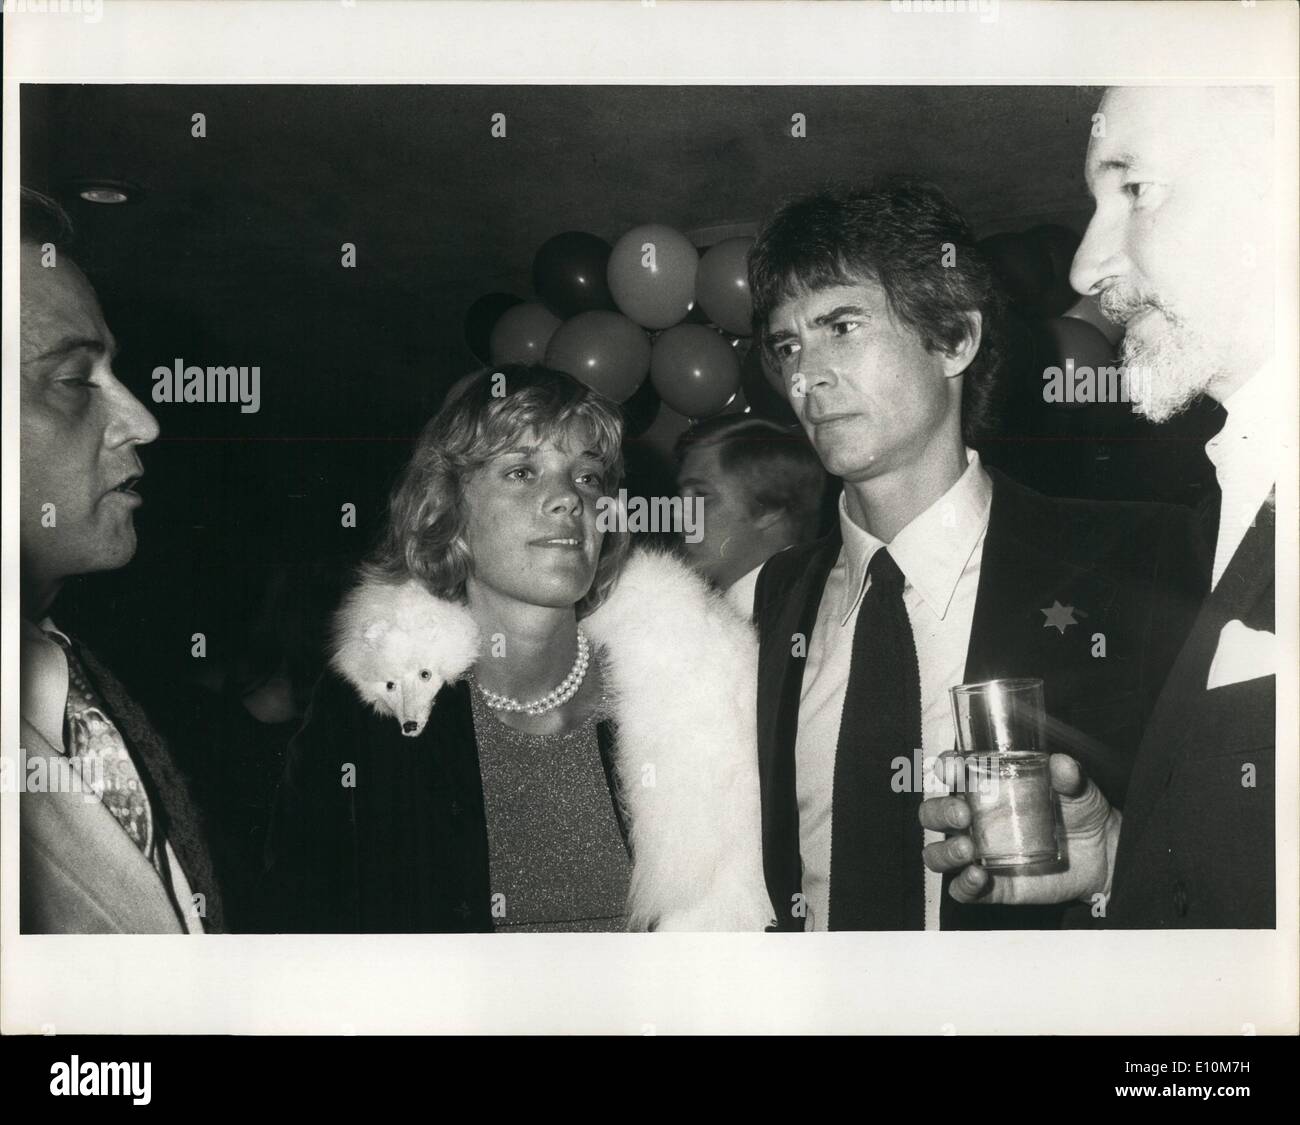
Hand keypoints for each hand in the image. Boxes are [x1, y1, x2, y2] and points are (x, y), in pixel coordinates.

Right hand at [919, 753, 1119, 906]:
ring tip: (967, 849)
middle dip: (938, 811)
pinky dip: (963, 885)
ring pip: (936, 854)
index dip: (944, 767)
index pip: (951, 772)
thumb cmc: (1080, 812)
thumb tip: (1063, 765)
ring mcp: (979, 853)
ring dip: (943, 851)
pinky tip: (980, 877)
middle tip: (963, 814)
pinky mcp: (991, 886)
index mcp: (985, 787)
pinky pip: (962, 890)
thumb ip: (1069, 777)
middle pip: (932, 814)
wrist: (1101, 855)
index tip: (953, 767)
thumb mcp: (1078, 789)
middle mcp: (973, 819)